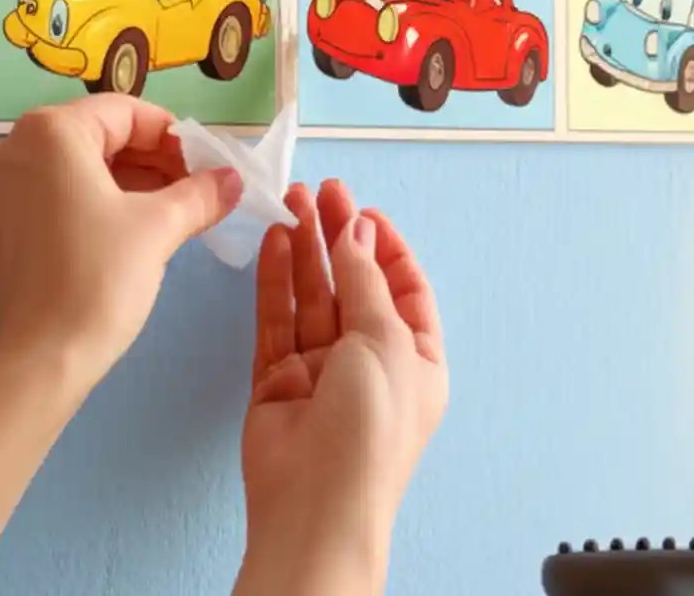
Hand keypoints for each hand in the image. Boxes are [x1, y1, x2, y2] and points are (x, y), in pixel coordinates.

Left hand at [0, 93, 241, 387]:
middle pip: (102, 135)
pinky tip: (139, 231)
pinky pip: (61, 193)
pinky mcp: (2, 223)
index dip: (177, 137)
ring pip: (83, 166)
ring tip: (179, 212)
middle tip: (200, 190)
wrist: (40, 358)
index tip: (210, 167)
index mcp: (51, 132)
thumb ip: (201, 193)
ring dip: (134, 181)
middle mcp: (16, 147)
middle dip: (157, 160)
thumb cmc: (99, 278)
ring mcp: (2, 187)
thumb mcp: (160, 228)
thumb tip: (231, 179)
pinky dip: (103, 202)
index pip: (127, 112)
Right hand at [235, 180, 447, 595]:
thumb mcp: (385, 342)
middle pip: (355, 286)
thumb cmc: (370, 428)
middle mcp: (372, 363)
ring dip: (305, 251)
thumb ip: (365, 284)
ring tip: (294, 203)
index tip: (364, 210)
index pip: (405, 289)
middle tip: (324, 191)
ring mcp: (323, 372)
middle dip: (340, 238)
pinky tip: (276, 243)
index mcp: (418, 359)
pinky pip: (279, 322)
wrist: (316, 502)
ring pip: (314, 298)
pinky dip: (276, 283)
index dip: (385, 247)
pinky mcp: (278, 381)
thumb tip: (358, 233)